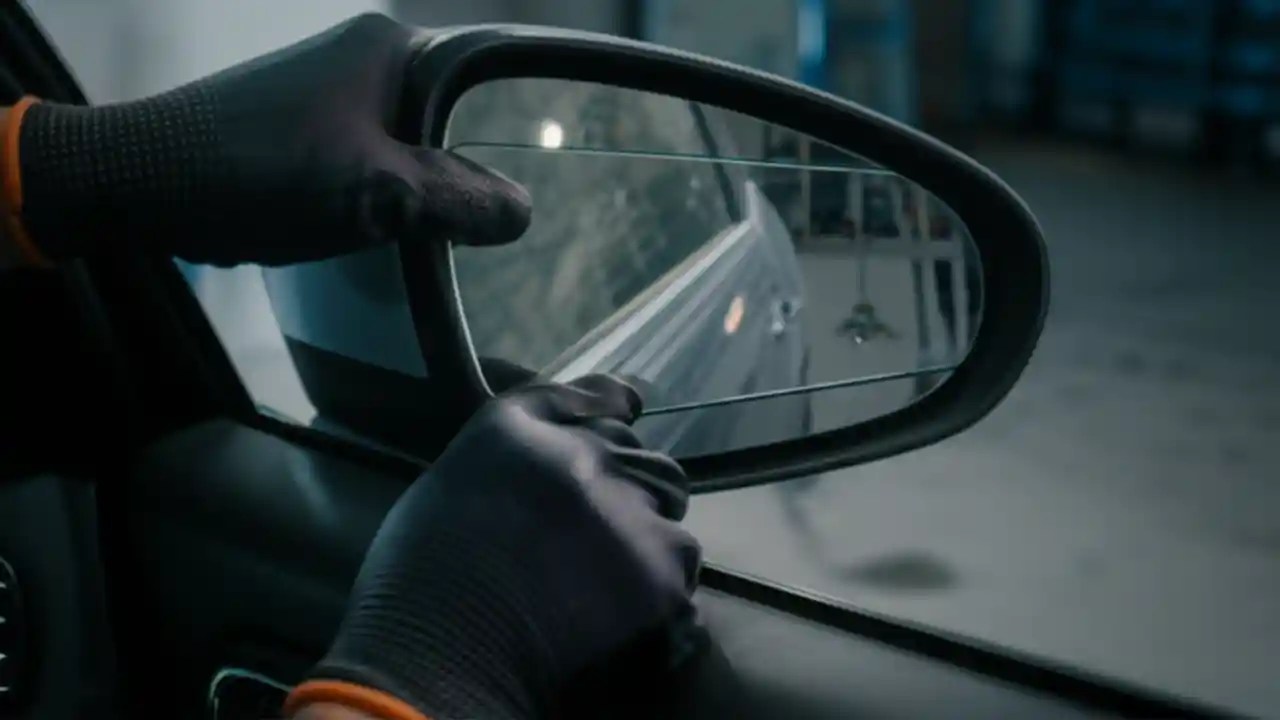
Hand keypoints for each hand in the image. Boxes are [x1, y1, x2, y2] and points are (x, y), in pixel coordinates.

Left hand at [5, 13, 528, 265]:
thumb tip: (522, 211)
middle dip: (467, 171)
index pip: (493, 63)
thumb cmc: (254, 173)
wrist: (136, 181)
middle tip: (480, 224)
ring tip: (426, 234)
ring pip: (412, 144)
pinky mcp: (304, 127)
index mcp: (391, 49)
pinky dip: (384, 195)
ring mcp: (330, 91)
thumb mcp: (373, 195)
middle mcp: (363, 57)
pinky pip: (372, 159)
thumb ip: (456, 202)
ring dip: (423, 190)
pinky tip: (376, 230)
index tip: (579, 146)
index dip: (537, 104)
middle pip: (455, 114)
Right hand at [285, 375, 700, 719]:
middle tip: (605, 536)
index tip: (627, 409)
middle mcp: (578, 453)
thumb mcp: (444, 495)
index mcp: (515, 430)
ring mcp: (624, 505)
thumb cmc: (416, 589)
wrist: (439, 662)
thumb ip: (501, 469)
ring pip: (668, 503)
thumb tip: (536, 479)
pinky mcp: (659, 566)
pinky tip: (625, 616)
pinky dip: (661, 588)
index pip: (585, 398)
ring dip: (650, 531)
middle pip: (638, 455)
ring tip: (614, 579)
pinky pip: (680, 566)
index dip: (611, 406)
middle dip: (631, 486)